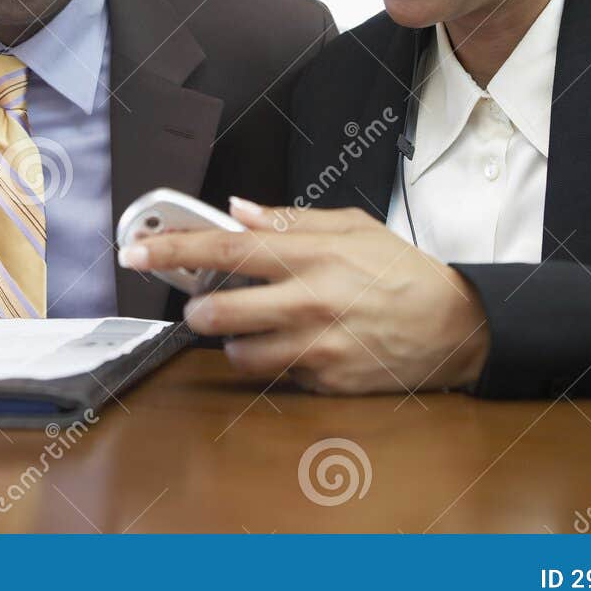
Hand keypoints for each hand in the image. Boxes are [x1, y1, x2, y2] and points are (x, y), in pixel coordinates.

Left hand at [121, 199, 489, 393]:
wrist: (456, 326)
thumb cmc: (403, 272)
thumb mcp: (352, 227)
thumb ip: (289, 218)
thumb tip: (237, 210)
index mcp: (311, 253)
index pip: (225, 247)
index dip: (172, 248)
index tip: (134, 249)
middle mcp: (309, 299)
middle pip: (218, 309)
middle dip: (198, 307)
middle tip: (203, 300)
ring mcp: (316, 344)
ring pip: (238, 352)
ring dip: (232, 339)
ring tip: (254, 325)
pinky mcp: (325, 380)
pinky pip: (273, 376)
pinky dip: (270, 361)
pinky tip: (292, 345)